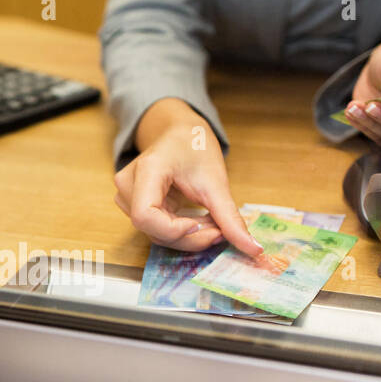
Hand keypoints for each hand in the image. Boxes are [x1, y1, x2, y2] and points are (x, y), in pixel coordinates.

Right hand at [114, 98, 261, 256]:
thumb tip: (253, 249)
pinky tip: (200, 221)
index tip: (206, 226)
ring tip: (213, 223)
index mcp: (146, 170)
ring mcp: (127, 197)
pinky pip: (157, 230)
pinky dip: (182, 232)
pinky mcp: (133, 206)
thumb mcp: (216, 181)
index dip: (174, 230)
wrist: (179, 132)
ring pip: (156, 235)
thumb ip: (230, 218)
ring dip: (188, 237)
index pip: (145, 216)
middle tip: (221, 231)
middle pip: (153, 230)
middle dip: (191, 237)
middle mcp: (128, 185)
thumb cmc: (194, 146)